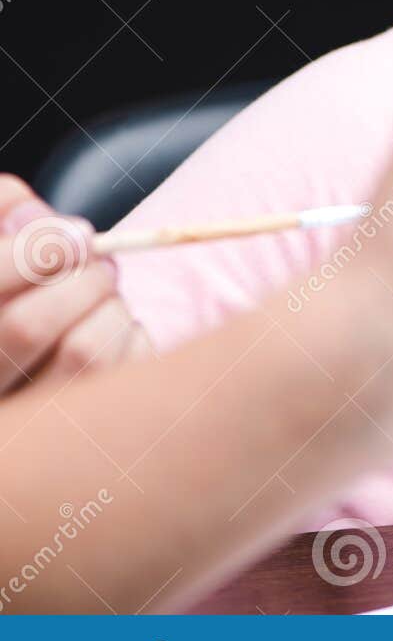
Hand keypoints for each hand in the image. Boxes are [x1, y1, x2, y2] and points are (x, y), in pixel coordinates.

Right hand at [0, 177, 152, 395]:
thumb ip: (1, 213)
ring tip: (107, 294)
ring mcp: (32, 416)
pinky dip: (131, 335)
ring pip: (82, 354)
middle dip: (81, 278)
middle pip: (27, 326)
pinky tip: (114, 329)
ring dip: (110, 307)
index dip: (37, 251)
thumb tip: (31, 217)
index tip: (78, 233)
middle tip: (101, 262)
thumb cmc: (19, 284)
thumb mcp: (2, 250)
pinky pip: (125, 375)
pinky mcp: (85, 427)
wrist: (42, 350)